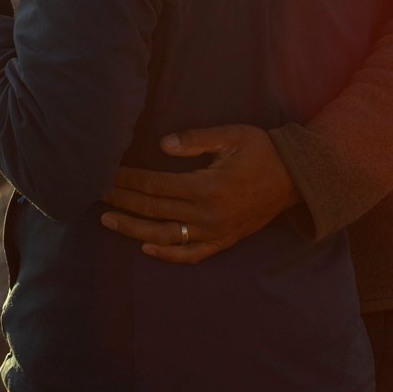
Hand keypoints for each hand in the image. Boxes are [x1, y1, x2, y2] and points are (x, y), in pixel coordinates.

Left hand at [97, 125, 299, 263]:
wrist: (297, 178)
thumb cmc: (263, 151)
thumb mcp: (231, 136)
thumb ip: (194, 140)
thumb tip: (161, 144)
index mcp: (206, 187)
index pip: (154, 186)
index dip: (127, 180)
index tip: (105, 174)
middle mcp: (207, 215)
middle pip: (154, 211)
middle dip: (122, 202)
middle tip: (95, 194)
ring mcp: (215, 232)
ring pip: (166, 236)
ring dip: (133, 229)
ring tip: (108, 221)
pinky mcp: (224, 242)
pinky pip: (193, 255)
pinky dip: (168, 255)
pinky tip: (147, 248)